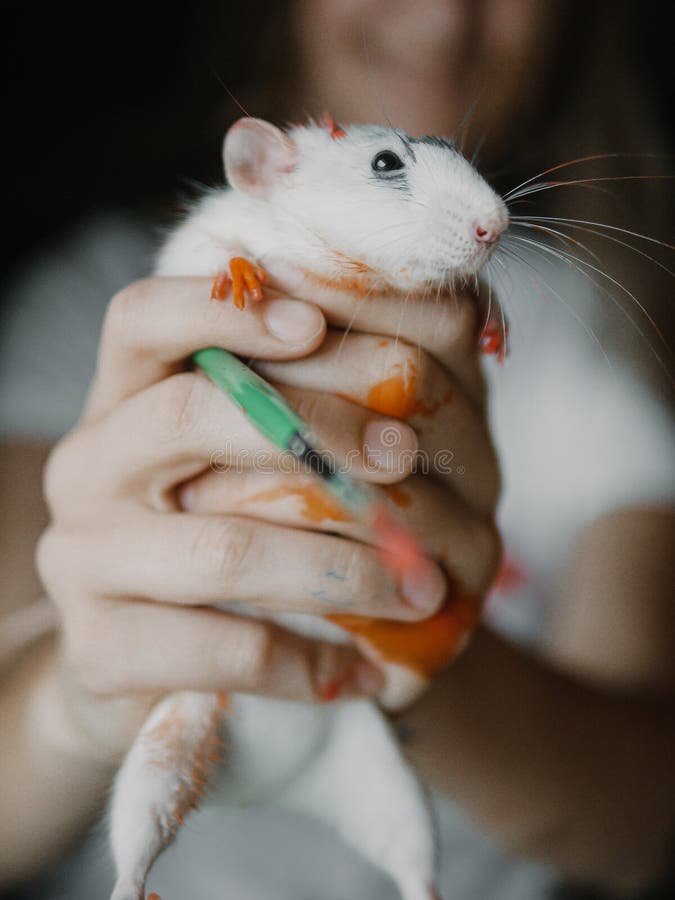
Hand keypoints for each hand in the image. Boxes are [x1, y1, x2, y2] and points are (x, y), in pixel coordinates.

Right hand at [36, 277, 447, 759]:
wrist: (141, 662)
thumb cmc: (218, 533)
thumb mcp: (246, 457)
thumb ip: (295, 400)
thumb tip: (407, 353)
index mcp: (120, 399)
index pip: (143, 322)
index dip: (223, 312)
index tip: (315, 324)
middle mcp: (88, 467)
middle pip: (186, 416)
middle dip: (313, 430)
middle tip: (406, 455)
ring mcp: (82, 561)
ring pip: (225, 549)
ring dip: (345, 569)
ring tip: (421, 588)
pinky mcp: (101, 651)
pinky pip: (228, 651)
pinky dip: (313, 662)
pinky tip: (365, 667)